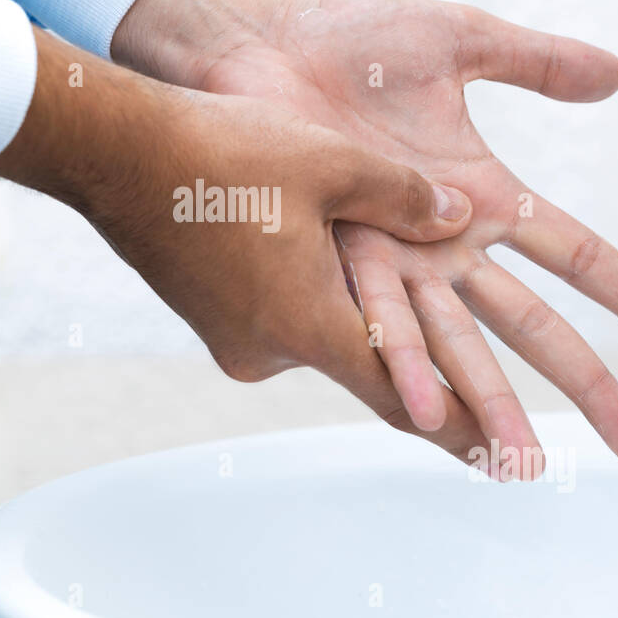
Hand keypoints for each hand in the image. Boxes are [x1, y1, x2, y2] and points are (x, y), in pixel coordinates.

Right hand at [0, 28, 483, 446]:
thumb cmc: (218, 154)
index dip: (463, 429)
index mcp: (309, 322)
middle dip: (425, 380)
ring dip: (358, 319)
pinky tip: (314, 253)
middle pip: (367, 369)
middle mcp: (271, 347)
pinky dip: (312, 299)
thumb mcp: (333, 163)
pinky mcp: (213, 316)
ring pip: (321, 334)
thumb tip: (460, 219)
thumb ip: (406, 198)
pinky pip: (281, 317)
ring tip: (376, 286)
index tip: (503, 465)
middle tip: (486, 414)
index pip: (404, 395)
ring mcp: (236, 336)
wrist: (115, 153)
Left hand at [114, 0, 617, 473]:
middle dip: (582, 382)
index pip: (574, 255)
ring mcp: (394, 254)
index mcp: (482, 194)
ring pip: (455, 342)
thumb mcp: (461, 41)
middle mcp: (444, 240)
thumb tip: (615, 73)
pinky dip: (403, 364)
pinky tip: (427, 412)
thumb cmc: (349, 39)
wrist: (263, 42)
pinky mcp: (339, 253)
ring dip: (489, 404)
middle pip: (530, 321)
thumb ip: (535, 62)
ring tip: (521, 463)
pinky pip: (377, 318)